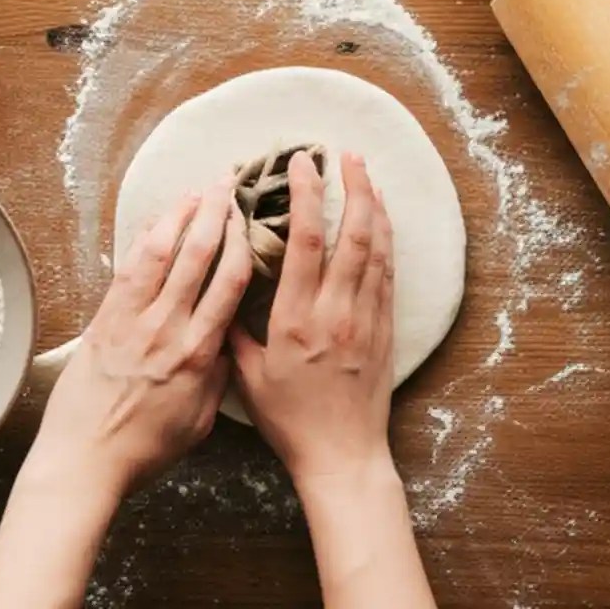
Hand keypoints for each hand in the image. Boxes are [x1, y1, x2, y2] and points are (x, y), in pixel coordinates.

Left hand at [24, 173, 253, 499]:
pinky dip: (143, 241)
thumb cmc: (144, 450)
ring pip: (160, 254)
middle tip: (227, 184)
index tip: (252, 218)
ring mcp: (131, 322)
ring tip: (194, 192)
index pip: (230, 284)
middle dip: (214, 214)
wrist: (85, 461)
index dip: (243, 243)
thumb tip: (228, 346)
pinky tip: (155, 222)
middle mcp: (167, 330)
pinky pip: (126, 271)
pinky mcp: (102, 322)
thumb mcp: (200, 421)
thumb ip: (218, 379)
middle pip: (197, 257)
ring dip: (178, 216)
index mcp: (199, 355)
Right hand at [230, 151, 395, 484]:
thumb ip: (234, 330)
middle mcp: (335, 311)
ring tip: (366, 174)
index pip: (306, 240)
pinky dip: (386, 240)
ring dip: (373, 205)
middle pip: (351, 233)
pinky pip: (388, 274)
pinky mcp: (384, 330)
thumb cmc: (290, 421)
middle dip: (350, 186)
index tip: (301, 164)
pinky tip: (381, 221)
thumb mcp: (248, 377)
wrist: (341, 456)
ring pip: (376, 248)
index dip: (306, 194)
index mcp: (295, 318)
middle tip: (344, 154)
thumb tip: (221, 290)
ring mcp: (365, 319)